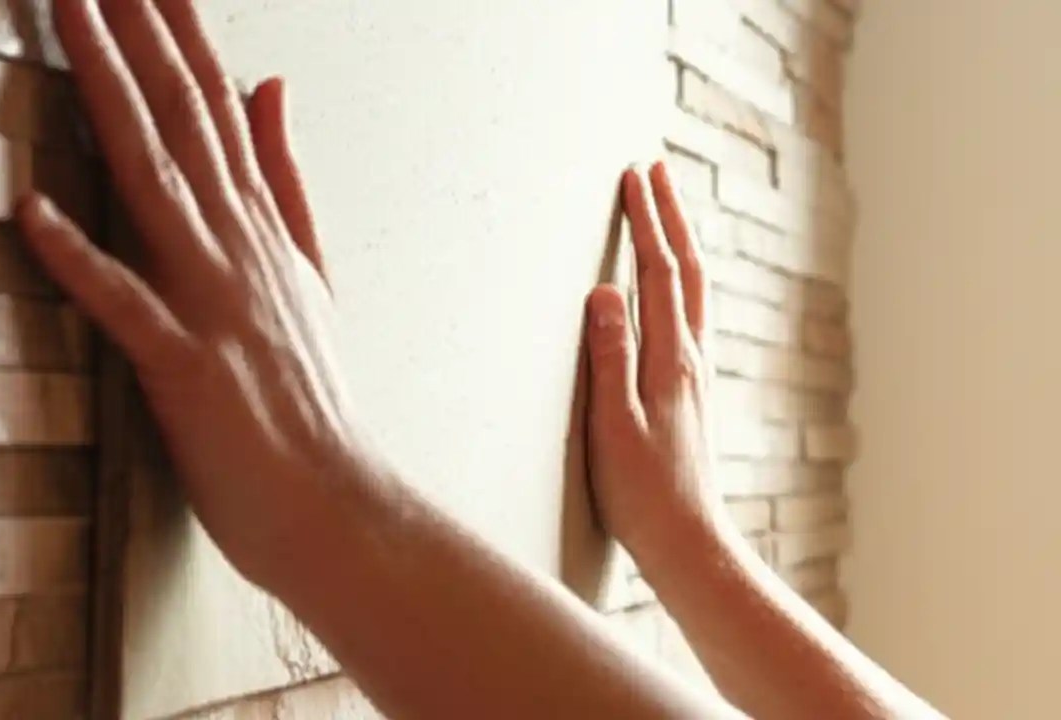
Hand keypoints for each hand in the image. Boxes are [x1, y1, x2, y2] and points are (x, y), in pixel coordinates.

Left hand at [17, 0, 363, 580]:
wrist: (339, 503)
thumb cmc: (316, 401)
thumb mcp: (310, 273)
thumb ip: (287, 178)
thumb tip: (272, 86)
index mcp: (263, 231)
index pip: (217, 108)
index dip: (180, 33)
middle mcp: (238, 251)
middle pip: (183, 123)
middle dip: (140, 32)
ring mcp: (213, 306)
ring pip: (154, 183)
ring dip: (109, 97)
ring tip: (71, 18)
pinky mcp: (184, 369)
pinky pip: (125, 307)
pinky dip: (80, 260)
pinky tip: (31, 210)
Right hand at [584, 164, 731, 577]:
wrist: (686, 539)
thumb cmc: (641, 491)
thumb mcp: (612, 425)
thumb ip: (608, 357)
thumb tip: (603, 291)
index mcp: (669, 360)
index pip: (658, 273)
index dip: (647, 222)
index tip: (633, 176)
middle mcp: (690, 358)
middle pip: (686, 270)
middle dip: (669, 216)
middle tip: (653, 170)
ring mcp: (694, 374)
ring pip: (694, 291)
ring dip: (681, 243)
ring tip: (666, 210)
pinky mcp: (690, 391)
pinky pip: (690, 315)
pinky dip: (682, 281)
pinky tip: (671, 285)